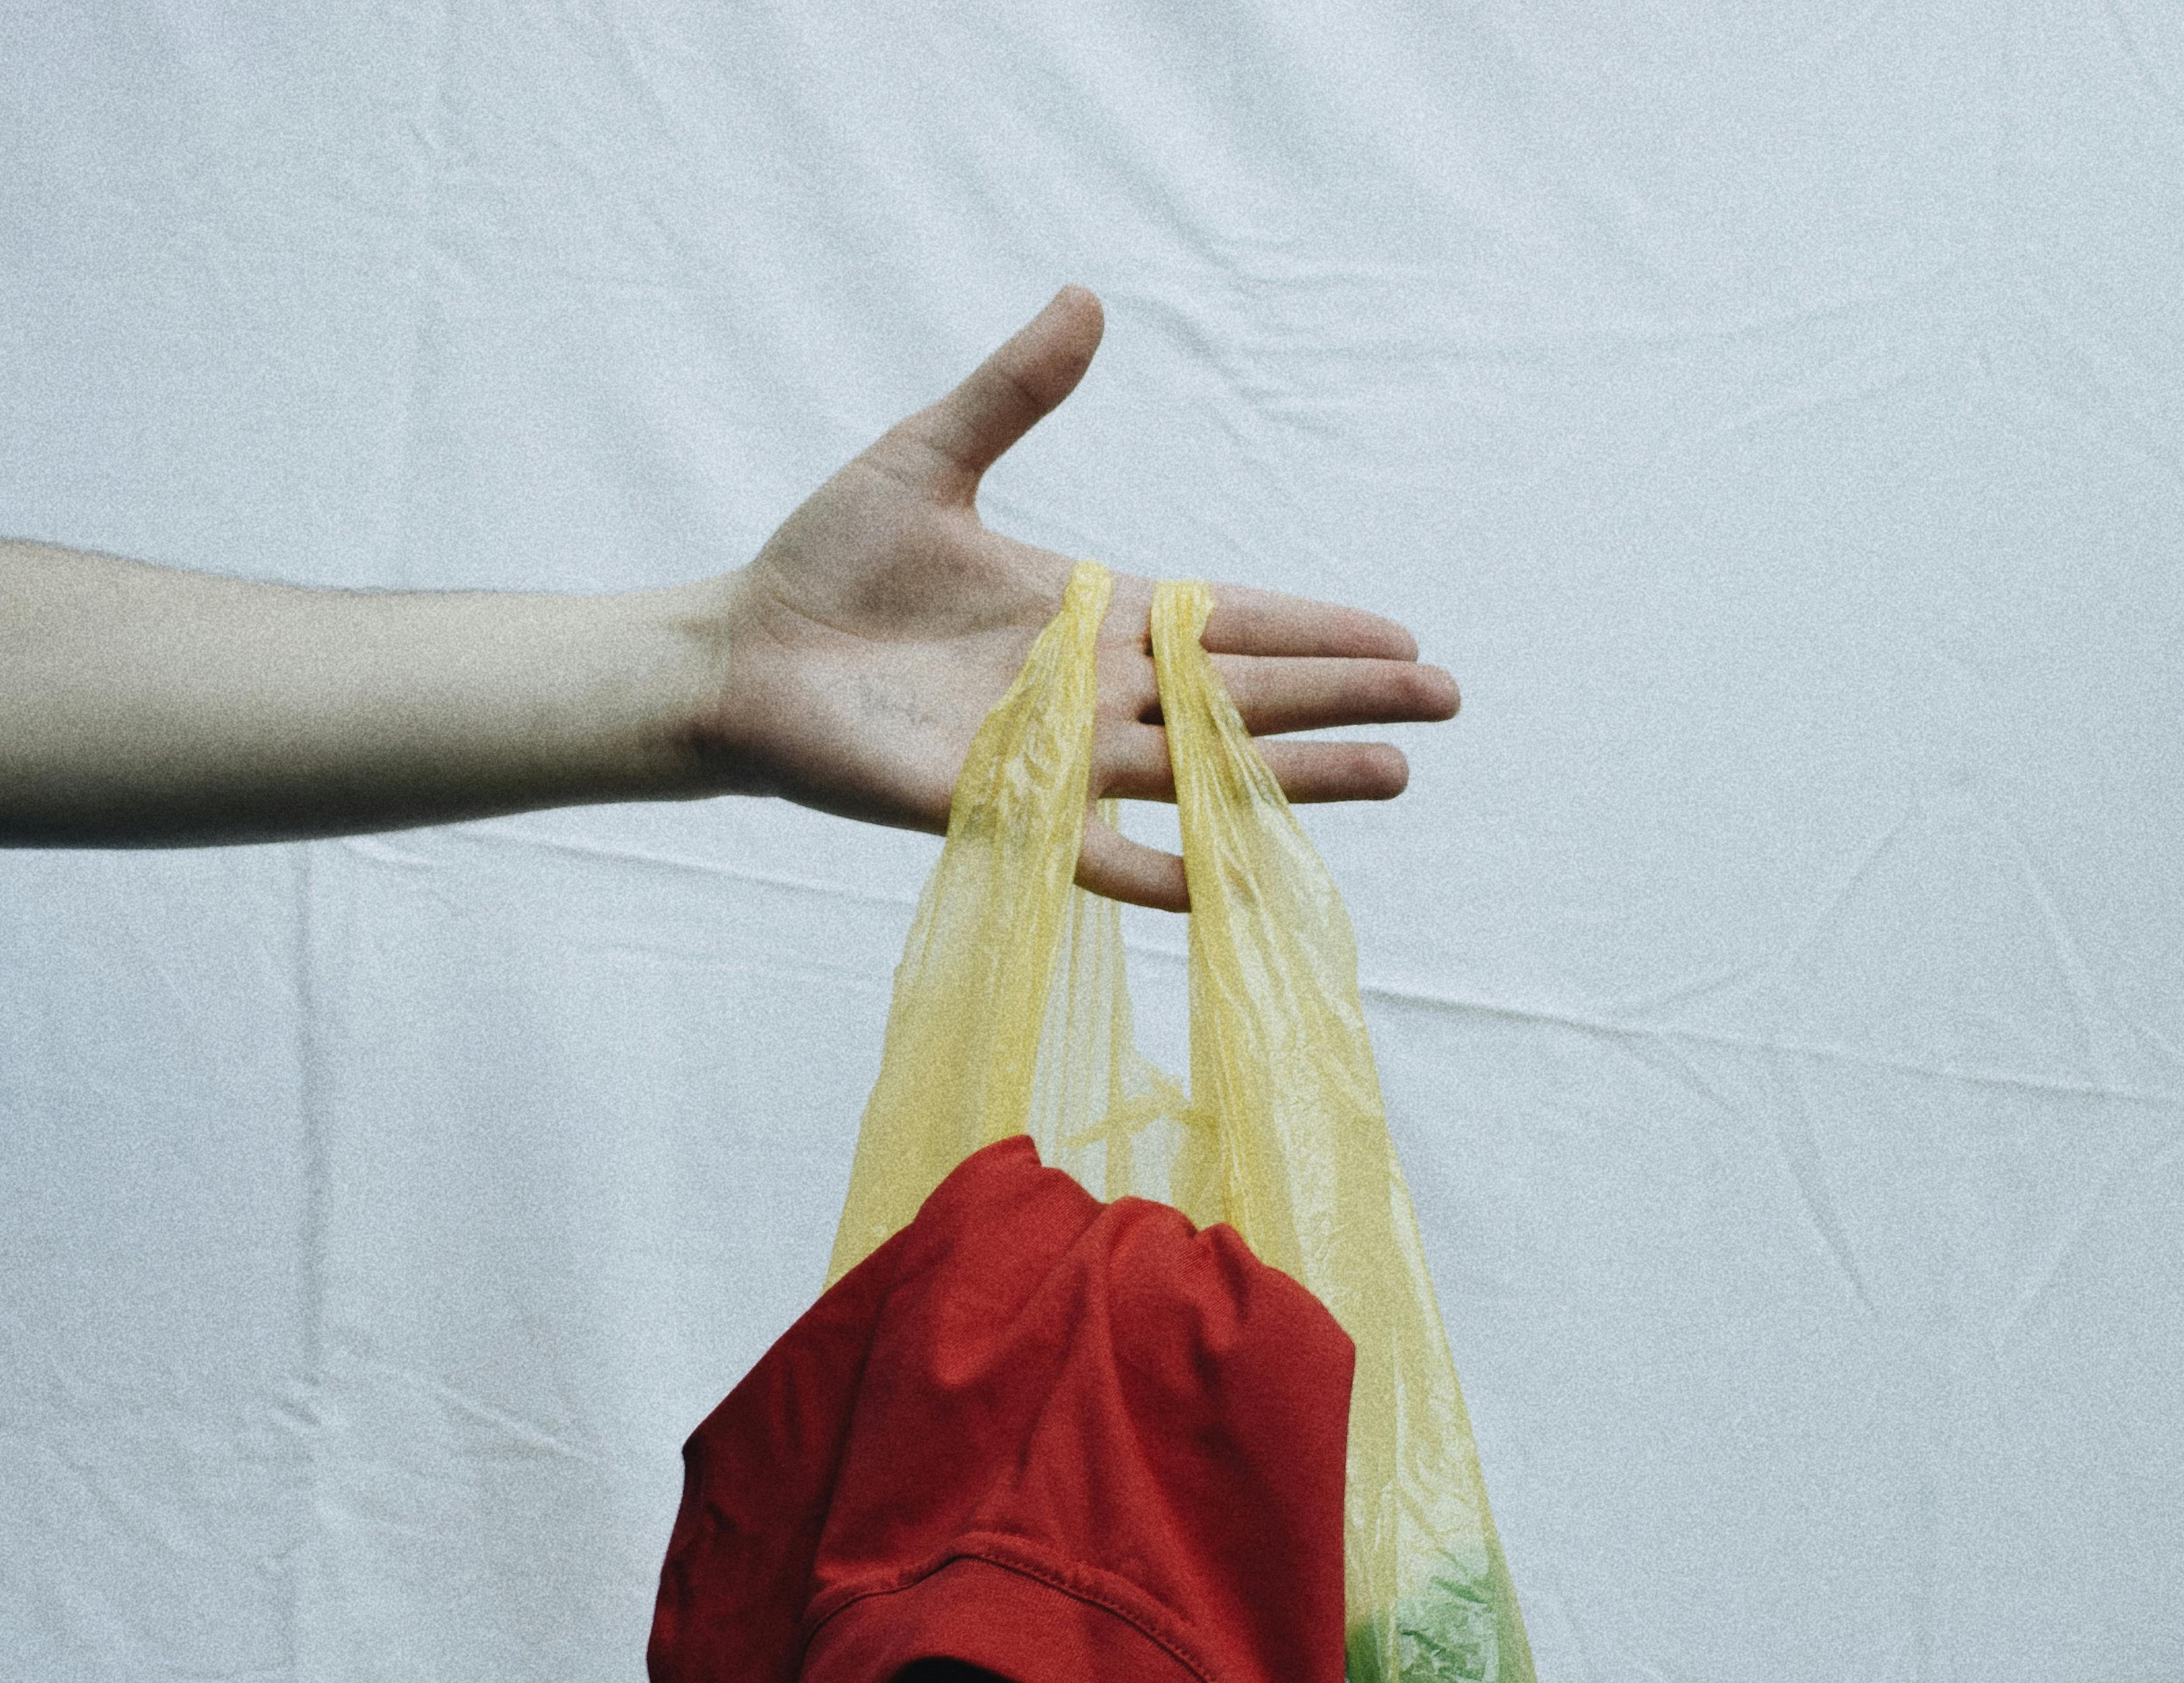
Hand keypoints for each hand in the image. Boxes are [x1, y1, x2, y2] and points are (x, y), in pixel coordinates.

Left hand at [697, 287, 1460, 908]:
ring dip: (1295, 777)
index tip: (1402, 636)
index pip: (1229, 621)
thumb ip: (1013, 392)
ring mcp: (1055, 757)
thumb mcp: (928, 458)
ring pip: (1202, 772)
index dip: (1316, 629)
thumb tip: (1087, 300)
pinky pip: (1099, 854)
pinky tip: (1237, 882)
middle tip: (1444, 701)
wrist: (739, 657)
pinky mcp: (1000, 810)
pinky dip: (1166, 870)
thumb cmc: (826, 564)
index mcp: (1090, 612)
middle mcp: (1091, 691)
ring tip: (1393, 778)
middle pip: (1244, 697)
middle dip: (1346, 697)